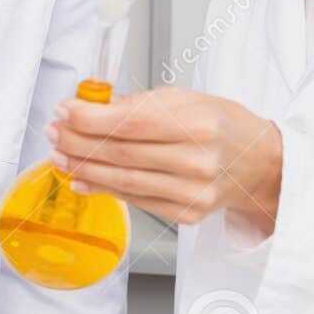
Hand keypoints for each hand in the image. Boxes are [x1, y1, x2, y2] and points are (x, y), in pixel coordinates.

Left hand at [48, 86, 283, 232]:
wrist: (258, 163)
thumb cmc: (222, 125)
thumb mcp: (187, 98)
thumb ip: (139, 105)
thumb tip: (91, 107)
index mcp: (200, 124)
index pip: (132, 124)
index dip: (91, 119)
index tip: (65, 110)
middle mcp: (198, 162)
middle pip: (123, 153)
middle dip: (79, 142)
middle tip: (55, 131)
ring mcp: (192, 193)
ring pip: (124, 180)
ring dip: (85, 167)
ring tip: (61, 154)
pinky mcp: (185, 214)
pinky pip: (135, 200)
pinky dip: (103, 189)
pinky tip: (83, 178)